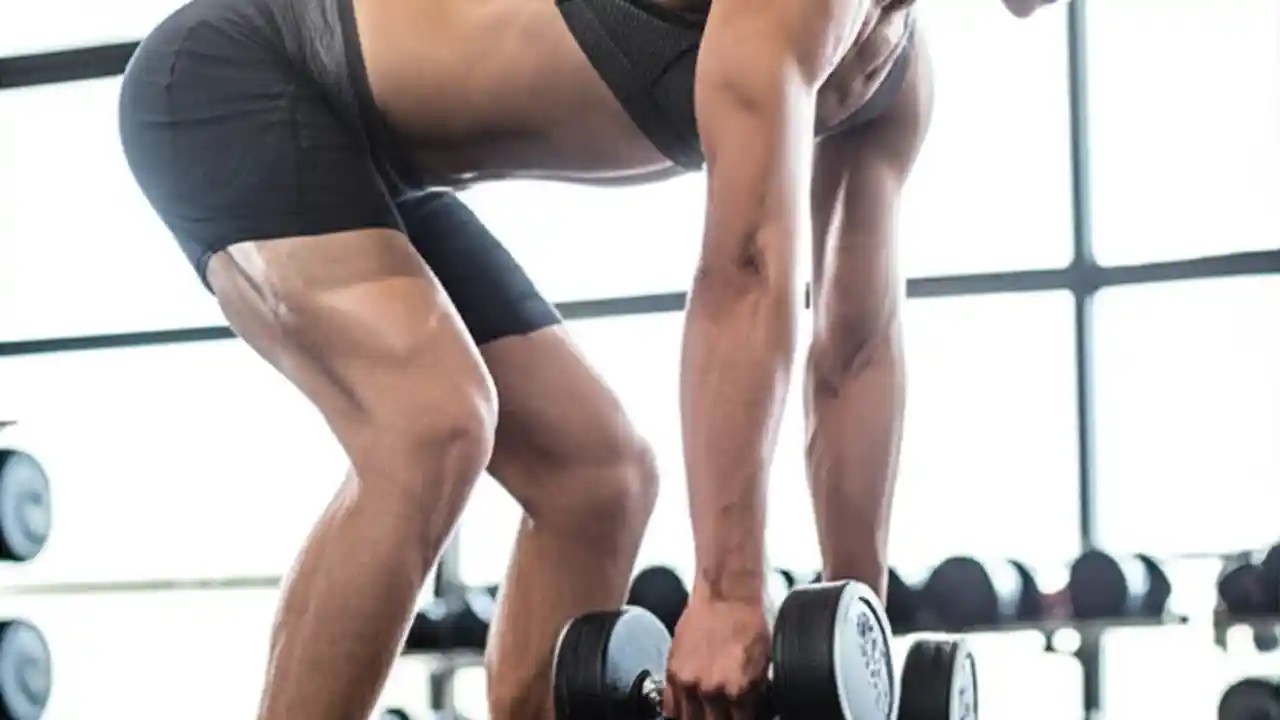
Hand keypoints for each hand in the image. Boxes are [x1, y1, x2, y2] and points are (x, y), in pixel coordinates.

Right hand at [662, 589, 770, 719]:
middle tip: (721, 714)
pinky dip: (678, 712)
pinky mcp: (672, 672)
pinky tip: (688, 709)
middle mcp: (712, 691)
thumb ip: (754, 694)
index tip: (739, 716)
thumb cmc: (749, 622)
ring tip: (704, 714)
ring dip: (697, 718)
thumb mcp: (765, 664)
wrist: (727, 595)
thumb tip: (751, 711)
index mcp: (739, 691)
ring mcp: (688, 682)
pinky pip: (670, 706)